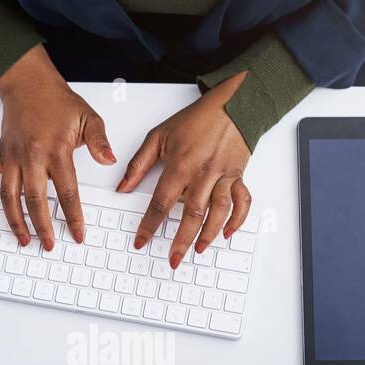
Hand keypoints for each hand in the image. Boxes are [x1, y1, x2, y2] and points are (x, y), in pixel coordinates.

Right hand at [0, 46, 115, 250]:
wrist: (30, 82)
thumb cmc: (58, 102)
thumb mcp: (88, 118)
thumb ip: (100, 141)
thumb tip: (110, 160)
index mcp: (56, 151)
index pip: (67, 192)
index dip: (73, 217)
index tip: (77, 235)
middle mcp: (32, 157)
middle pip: (36, 201)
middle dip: (43, 227)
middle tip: (49, 246)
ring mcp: (13, 156)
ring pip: (10, 196)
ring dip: (15, 220)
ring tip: (23, 239)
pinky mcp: (0, 153)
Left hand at [118, 72, 251, 268]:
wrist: (233, 104)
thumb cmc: (196, 119)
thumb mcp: (159, 136)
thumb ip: (138, 163)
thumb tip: (122, 187)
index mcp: (180, 164)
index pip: (161, 202)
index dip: (149, 225)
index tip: (141, 241)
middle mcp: (203, 173)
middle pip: (191, 213)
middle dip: (181, 240)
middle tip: (173, 259)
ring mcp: (223, 176)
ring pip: (218, 211)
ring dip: (208, 234)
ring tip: (198, 250)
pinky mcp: (238, 176)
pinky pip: (242, 202)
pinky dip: (237, 219)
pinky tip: (228, 233)